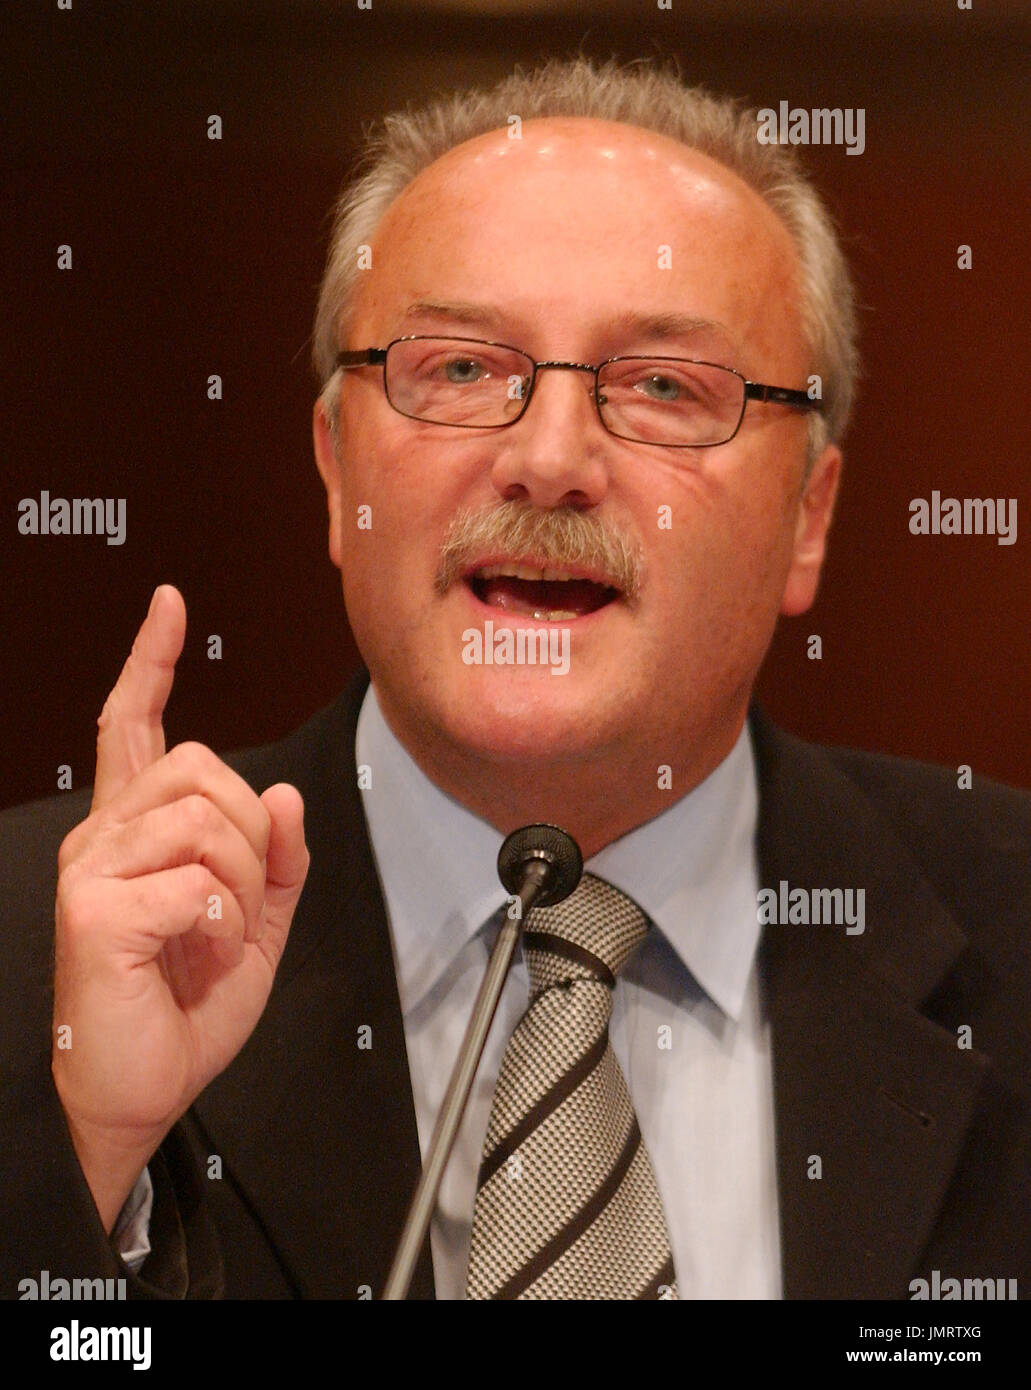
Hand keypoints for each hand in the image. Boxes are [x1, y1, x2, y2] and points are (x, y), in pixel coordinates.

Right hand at [51, 585, 309, 1231]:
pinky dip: (223, 921)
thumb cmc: (181, 1010)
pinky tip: (197, 950)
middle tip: (238, 903)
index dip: (152, 661)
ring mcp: (92, 867)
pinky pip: (198, 879)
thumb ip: (278, 860)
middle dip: (253, 836)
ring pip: (208, 817)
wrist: (139, 1090)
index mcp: (138, 833)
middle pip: (204, 769)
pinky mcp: (92, 908)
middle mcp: (104, 836)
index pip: (136, 725)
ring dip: (243, 881)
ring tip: (215, 932)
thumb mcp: (256, 925)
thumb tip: (284, 795)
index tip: (168, 606)